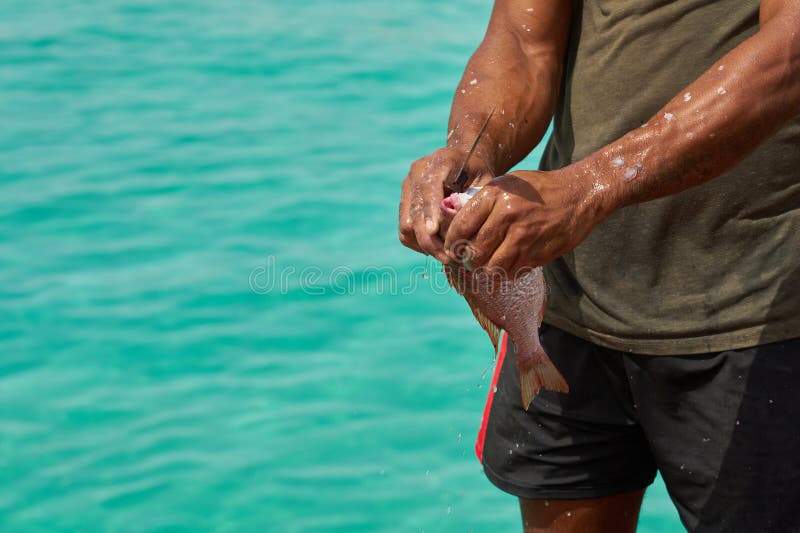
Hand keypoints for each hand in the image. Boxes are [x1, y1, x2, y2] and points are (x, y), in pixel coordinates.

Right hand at [398, 147, 494, 261]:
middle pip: (414, 212)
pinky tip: (436, 247)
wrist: (465, 161)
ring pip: (406, 224)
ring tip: (444, 255)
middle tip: (447, 258)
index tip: (434, 232)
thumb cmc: (479, 174)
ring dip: (424, 244)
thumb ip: (473, 202)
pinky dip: (418, 243)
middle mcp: (418, 172)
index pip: (428, 188)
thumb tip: (462, 230)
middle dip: (429, 239)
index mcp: (440, 162)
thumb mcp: (484, 183)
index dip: (429, 211)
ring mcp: (408, 187)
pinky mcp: (404, 201)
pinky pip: (405, 230)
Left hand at [443, 169, 613, 272]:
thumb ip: (481, 202)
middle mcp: (507, 217)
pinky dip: (504, 272)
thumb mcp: (506, 185)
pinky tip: (505, 263)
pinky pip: (511, 272)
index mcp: (495, 196)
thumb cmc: (538, 190)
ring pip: (491, 267)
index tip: (451, 247)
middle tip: (467, 259)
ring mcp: (524, 238)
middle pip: (474, 252)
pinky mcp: (537, 254)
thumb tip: (453, 221)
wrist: (579, 196)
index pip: (461, 226)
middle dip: (467, 260)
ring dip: (485, 269)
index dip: (451, 241)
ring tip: (485, 264)